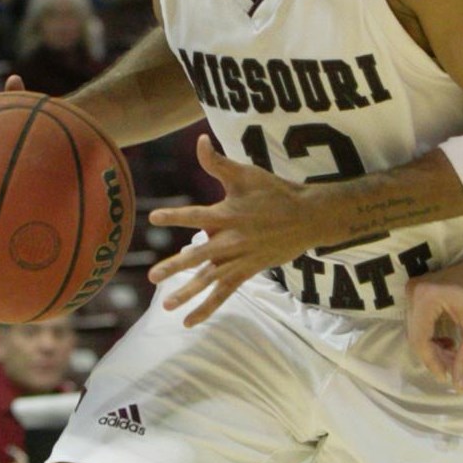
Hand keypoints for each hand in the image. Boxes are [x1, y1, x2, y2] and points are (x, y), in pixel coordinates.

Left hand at [147, 135, 321, 324]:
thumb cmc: (275, 192)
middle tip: (154, 277)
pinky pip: (224, 293)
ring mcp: (239, 259)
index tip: (154, 218)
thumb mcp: (246, 174)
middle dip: (176, 267)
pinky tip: (190, 321)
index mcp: (227, 215)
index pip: (195, 216)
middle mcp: (231, 240)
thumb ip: (218, 163)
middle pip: (198, 257)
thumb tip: (199, 141)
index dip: (175, 217)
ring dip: (189, 294)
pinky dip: (208, 308)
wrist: (308, 217)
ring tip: (168, 306)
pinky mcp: (247, 272)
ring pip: (210, 280)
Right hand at [406, 246, 462, 391]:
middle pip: (417, 336)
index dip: (433, 363)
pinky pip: (420, 322)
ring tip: (455, 357)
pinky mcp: (421, 292)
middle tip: (455, 370)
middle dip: (434, 357)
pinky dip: (433, 337)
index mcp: (426, 298)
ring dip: (434, 348)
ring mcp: (415, 290)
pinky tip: (450, 343)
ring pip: (418, 331)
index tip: (449, 378)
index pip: (420, 340)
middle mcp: (414, 292)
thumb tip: (458, 387)